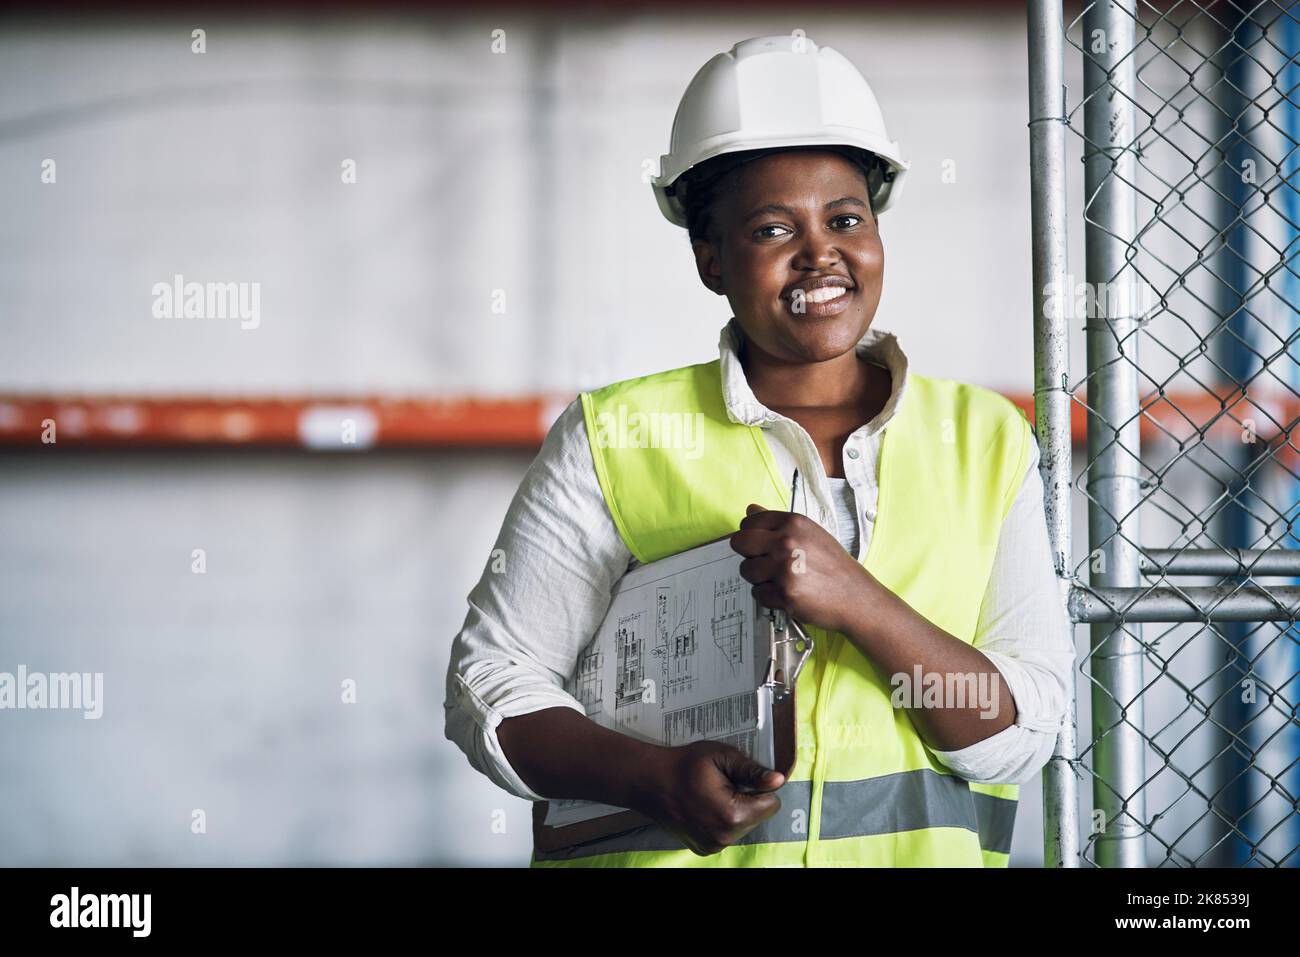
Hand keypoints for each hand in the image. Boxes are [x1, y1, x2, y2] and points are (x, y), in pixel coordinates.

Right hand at [642, 741, 784, 855]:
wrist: (650, 781)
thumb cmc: (684, 765)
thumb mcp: (720, 756)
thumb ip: (751, 770)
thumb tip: (777, 780)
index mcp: (732, 815)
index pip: (771, 805)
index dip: (760, 787)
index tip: (740, 777)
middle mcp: (725, 837)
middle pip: (758, 817)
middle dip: (748, 799)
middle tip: (724, 783)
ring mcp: (713, 845)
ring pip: (744, 826)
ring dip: (736, 810)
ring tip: (713, 793)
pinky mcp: (705, 848)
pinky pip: (728, 833)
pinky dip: (722, 820)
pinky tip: (706, 805)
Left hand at [729, 502, 875, 633]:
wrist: (855, 596)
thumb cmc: (834, 566)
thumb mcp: (809, 534)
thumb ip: (778, 523)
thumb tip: (750, 510)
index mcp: (794, 523)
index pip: (749, 522)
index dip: (750, 535)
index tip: (757, 543)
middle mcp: (787, 542)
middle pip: (740, 543)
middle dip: (747, 554)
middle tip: (762, 562)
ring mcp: (784, 568)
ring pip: (746, 570)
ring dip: (759, 577)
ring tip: (780, 579)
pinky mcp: (784, 594)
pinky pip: (758, 593)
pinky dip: (769, 596)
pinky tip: (787, 593)